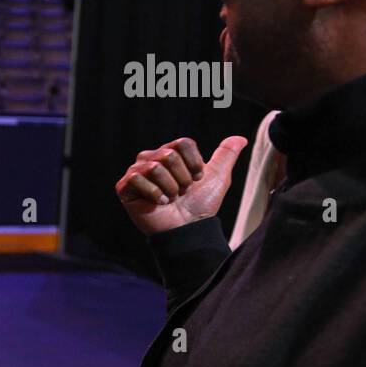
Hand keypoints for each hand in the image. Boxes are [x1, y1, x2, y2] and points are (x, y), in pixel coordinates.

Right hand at [115, 136, 247, 236]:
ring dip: (170, 187)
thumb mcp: (218, 178)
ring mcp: (136, 172)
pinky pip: (138, 179)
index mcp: (169, 152)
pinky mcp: (125, 187)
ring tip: (171, 198)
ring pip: (155, 167)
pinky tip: (159, 203)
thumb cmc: (200, 205)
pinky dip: (154, 194)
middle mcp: (151, 159)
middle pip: (169, 155)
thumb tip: (240, 138)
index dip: (195, 163)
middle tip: (182, 192)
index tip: (197, 179)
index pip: (182, 143)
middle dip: (182, 178)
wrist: (188, 229)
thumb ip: (226, 155)